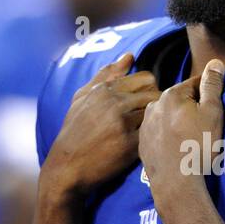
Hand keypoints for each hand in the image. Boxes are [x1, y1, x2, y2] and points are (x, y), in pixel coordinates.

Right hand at [42, 53, 159, 198]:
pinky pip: (153, 133)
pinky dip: (153, 138)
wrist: (66, 167)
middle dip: (156, 106)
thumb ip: (106, 75)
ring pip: (158, 113)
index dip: (149, 91)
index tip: (144, 104)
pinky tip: (146, 143)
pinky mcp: (130, 145)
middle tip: (150, 119)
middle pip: (156, 94)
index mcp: (104, 89)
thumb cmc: (74, 131)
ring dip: (157, 121)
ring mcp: (123, 123)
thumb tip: (129, 56)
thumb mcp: (82, 98)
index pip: (147, 78)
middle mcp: (114, 102)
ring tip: (150, 130)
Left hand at [139, 59, 224, 192]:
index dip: (209, 95)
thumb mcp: (212, 113)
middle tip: (204, 128)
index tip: (215, 108)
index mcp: (171, 94)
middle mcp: (153, 105)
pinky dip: (167, 136)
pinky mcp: (142, 144)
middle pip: (180, 100)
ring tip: (190, 139)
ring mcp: (145, 125)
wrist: (175, 182)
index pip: (196, 84)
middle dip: (192, 108)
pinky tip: (176, 148)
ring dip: (178, 122)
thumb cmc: (198, 146)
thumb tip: (215, 62)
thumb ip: (213, 85)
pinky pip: (158, 133)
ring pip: (167, 116)